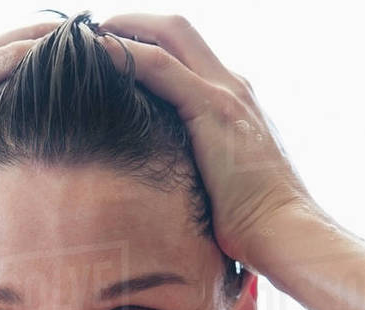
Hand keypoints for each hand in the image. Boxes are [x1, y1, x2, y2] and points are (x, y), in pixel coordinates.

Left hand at [94, 14, 326, 268]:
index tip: (109, 51)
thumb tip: (163, 184)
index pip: (187, 52)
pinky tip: (95, 57)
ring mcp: (224, 94)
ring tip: (80, 39)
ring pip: (168, 35)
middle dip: (131, 23)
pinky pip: (160, 67)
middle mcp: (231, 87)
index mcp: (233, 102)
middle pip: (177, 29)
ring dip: (122, 31)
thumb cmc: (251, 224)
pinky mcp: (212, 109)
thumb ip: (194, 168)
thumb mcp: (218, 185)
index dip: (147, 42)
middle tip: (88, 34)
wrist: (284, 232)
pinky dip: (125, 56)